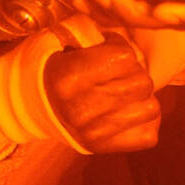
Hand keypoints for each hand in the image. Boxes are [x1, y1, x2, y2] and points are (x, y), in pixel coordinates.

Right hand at [44, 35, 161, 152]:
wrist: (33, 107)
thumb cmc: (55, 69)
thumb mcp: (62, 44)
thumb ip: (92, 36)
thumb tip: (124, 38)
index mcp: (69, 78)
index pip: (124, 57)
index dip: (121, 47)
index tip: (110, 49)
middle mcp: (81, 108)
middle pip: (142, 83)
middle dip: (135, 72)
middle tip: (120, 72)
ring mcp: (93, 132)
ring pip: (151, 108)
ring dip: (143, 98)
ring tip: (126, 93)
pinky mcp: (103, 148)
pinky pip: (148, 135)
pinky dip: (144, 123)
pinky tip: (129, 112)